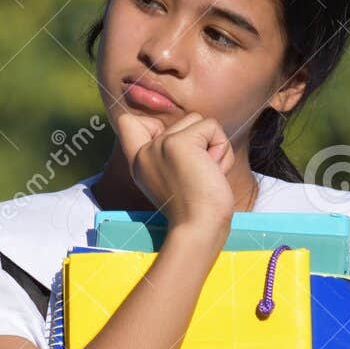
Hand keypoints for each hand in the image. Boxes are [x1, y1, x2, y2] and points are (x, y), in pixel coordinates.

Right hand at [115, 110, 236, 234]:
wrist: (199, 229)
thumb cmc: (198, 210)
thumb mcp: (177, 178)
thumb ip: (176, 154)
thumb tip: (201, 128)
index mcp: (139, 163)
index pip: (127, 122)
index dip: (152, 124)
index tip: (171, 151)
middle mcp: (145, 152)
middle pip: (182, 121)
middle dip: (201, 143)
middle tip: (198, 176)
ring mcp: (159, 145)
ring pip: (197, 120)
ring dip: (213, 145)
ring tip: (207, 173)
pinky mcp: (178, 143)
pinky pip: (211, 126)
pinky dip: (221, 147)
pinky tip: (213, 170)